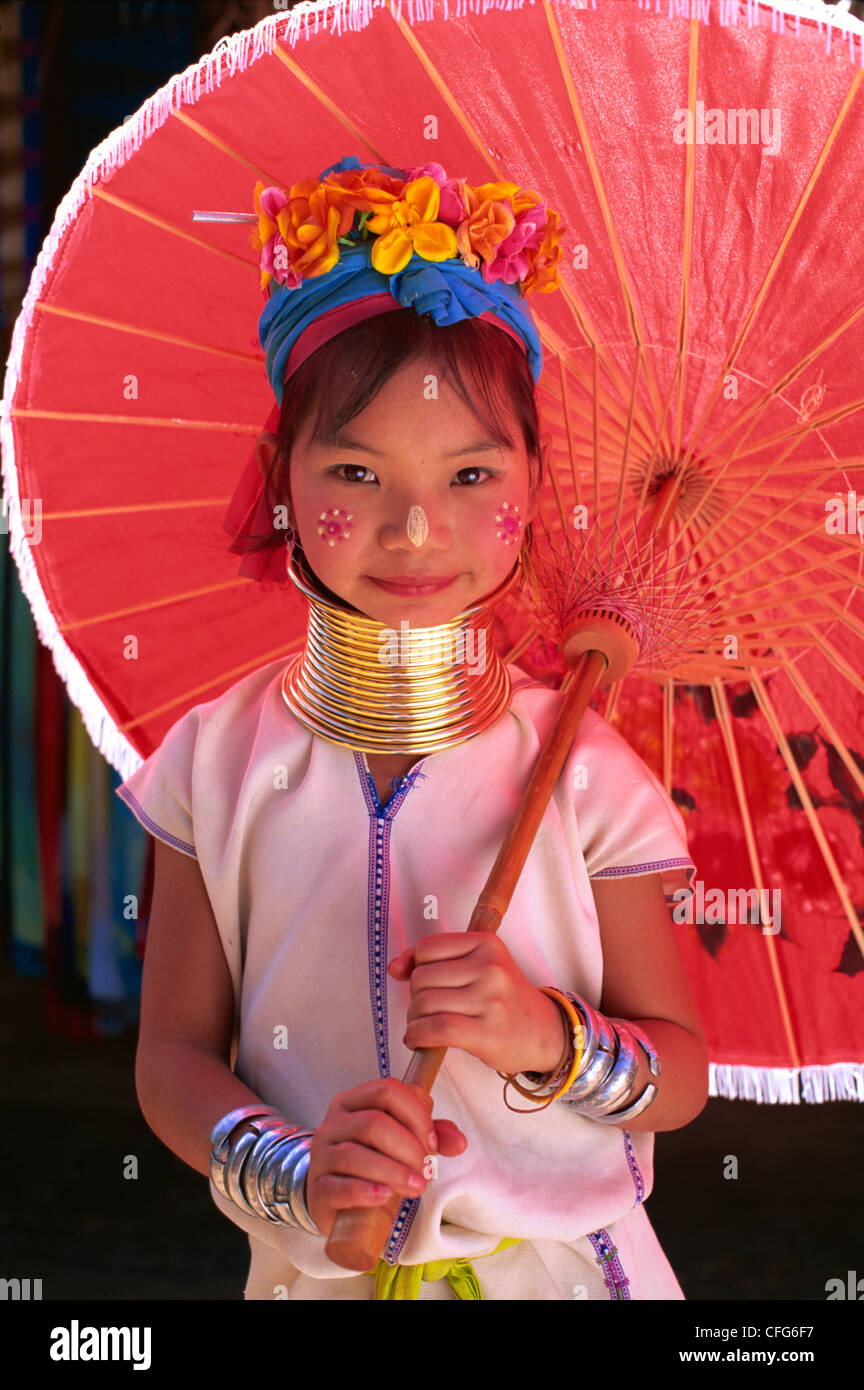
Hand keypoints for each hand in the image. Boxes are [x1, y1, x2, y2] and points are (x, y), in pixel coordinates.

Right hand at [305, 1078, 465, 1236]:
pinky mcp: (318, 1189)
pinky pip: (337, 1187)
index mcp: (353, 1102)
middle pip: (372, 1123)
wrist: (336, 1198)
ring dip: (393, 1172)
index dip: (415, 1114)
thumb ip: (431, 1136)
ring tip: (416, 1187)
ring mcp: (321, 1156)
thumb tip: (459, 1141)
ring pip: (354, 1155)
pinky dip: (364, 1191)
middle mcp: (332, 1124)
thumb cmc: (373, 1162)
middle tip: (426, 1170)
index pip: (386, 1090)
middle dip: (408, 1147)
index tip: (432, 1143)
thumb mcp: (401, 1143)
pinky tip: (384, 1197)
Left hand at [388, 932, 568, 1076]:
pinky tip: (418, 1040)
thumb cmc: (501, 998)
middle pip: (421, 977)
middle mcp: (491, 967)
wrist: (541, 1030)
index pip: (426, 947)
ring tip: (424, 1027)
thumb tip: (394, 967)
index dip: (416, 967)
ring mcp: (491, 1000)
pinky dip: (417, 1036)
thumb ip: (432, 960)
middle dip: (415, 997)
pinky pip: (436, 1029)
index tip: (426, 984)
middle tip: (427, 1010)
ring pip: (425, 1003)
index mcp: (487, 943)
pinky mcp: (488, 1032)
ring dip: (414, 1020)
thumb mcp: (475, 966)